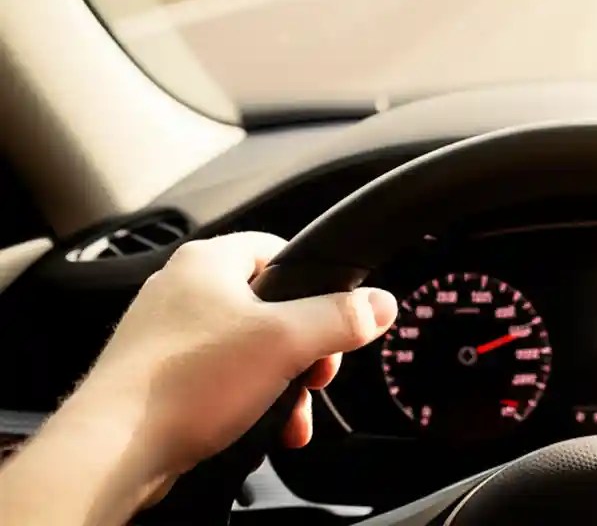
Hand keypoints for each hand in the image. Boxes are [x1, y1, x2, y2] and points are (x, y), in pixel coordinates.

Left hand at [69, 232, 396, 497]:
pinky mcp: (158, 375)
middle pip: (271, 308)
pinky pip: (219, 380)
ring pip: (248, 350)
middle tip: (314, 377)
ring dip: (280, 385)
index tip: (334, 321)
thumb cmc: (185, 383)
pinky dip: (247, 402)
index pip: (282, 251)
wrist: (114, 448)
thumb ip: (341, 318)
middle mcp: (183, 289)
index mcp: (209, 261)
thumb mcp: (287, 342)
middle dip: (303, 352)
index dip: (317, 287)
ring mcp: (167, 334)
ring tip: (290, 417)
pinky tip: (260, 429)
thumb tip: (380, 303)